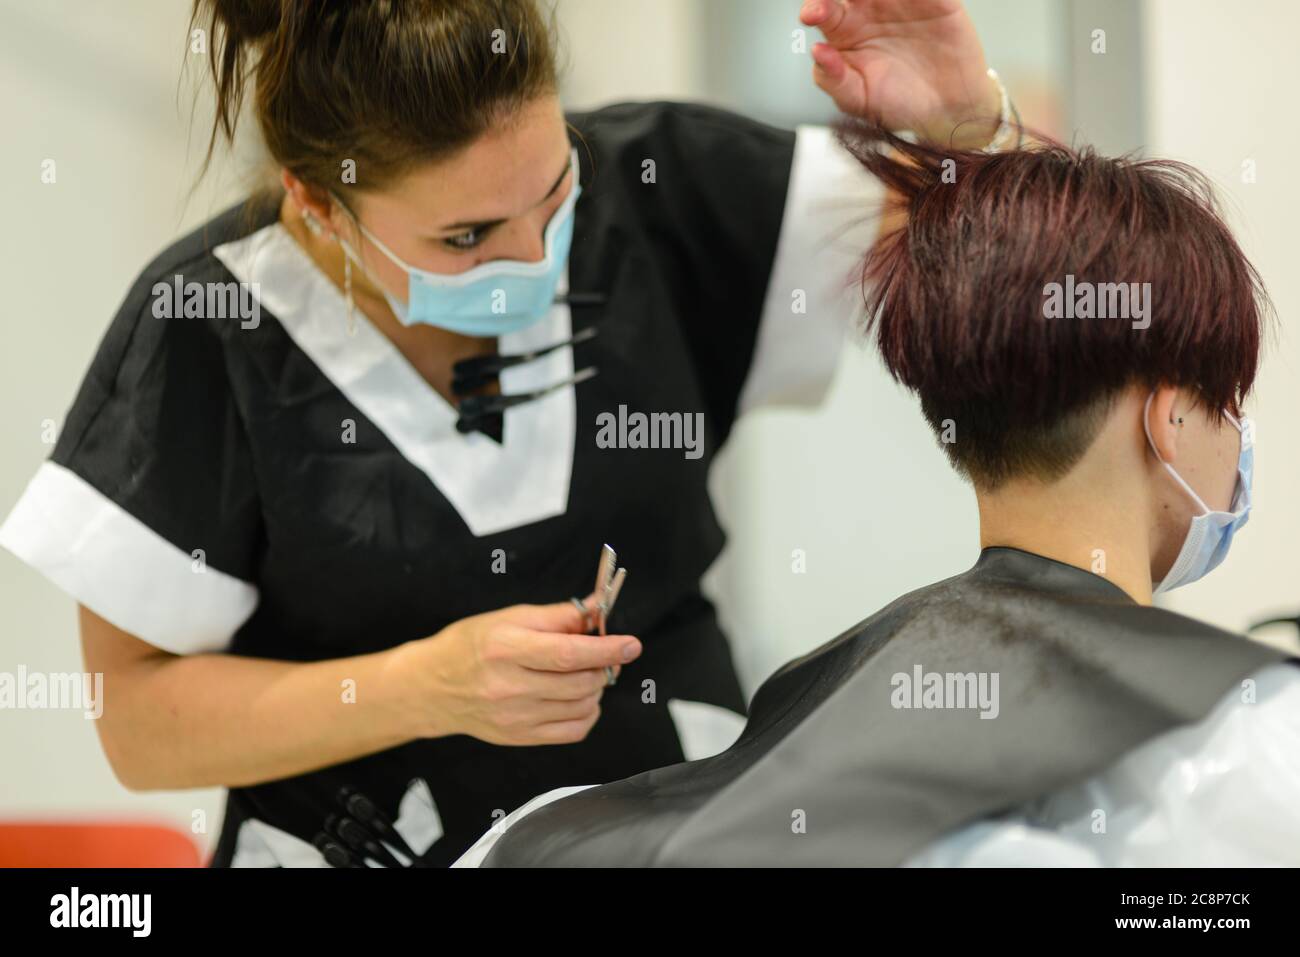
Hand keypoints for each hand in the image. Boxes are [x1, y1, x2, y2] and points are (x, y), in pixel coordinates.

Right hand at [387, 599, 641, 745]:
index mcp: (506, 649)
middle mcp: (509, 687)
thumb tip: (598, 608)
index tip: (631, 644)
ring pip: (582, 706)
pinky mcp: (520, 737)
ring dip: (596, 687)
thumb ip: (559, 615)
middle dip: (604, 666)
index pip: (568, 654)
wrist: (432, 687)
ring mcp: (515, 717)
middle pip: (580, 682)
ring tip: (585, 672)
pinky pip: (573, 731)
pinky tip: (578, 697)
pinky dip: (587, 712)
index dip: (606, 649)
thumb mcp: (510, 617)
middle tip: (604, 653)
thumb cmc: (469, 646)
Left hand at [800, 0, 1002, 147]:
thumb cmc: (898, 105)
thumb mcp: (859, 100)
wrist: (947, 110)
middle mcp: (868, 11)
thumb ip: (833, 79)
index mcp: (844, 33)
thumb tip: (818, 52)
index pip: (823, 11)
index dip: (815, 8)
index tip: (812, 15)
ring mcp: (899, 0)